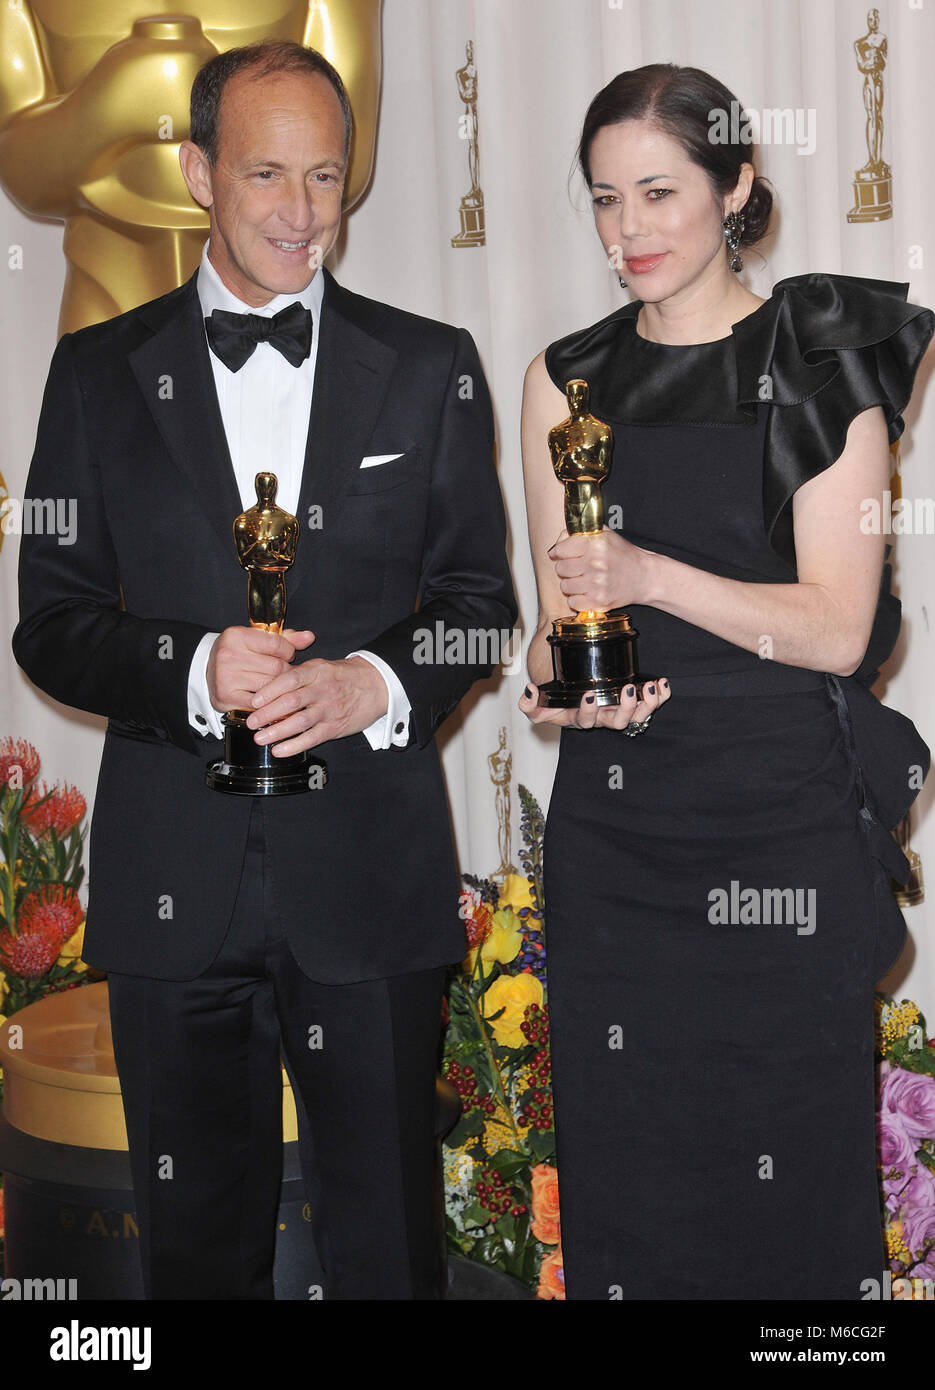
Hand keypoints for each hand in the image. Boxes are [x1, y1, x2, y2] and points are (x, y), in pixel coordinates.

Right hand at [207, 626, 314, 712]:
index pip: (277, 644)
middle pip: (275, 667)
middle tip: (282, 674)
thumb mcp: (258, 640)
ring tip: (276, 685)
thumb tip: (309, 637)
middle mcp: (228, 654)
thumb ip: (285, 638)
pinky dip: (267, 703)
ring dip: (278, 688)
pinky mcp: (226, 696)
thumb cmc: (238, 654)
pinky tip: (269, 699)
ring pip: (270, 686)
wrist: (207, 671)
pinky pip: (258, 703)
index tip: (285, 656)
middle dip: (285, 672)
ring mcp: (226, 676)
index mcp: (236, 636)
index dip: (288, 652)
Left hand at [246, 655, 388, 755]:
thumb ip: (297, 675)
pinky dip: (294, 746)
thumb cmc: (343, 676)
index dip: (270, 691)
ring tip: (260, 738)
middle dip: (268, 714)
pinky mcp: (335, 727)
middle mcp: (322, 690)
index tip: (254, 701)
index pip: (290, 680)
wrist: (376, 684)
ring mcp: (329, 710)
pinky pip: (312, 738)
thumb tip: (267, 686)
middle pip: (292, 702)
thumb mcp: (321, 666)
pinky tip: (279, 750)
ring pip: (300, 722)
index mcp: (316, 671)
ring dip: (278, 732)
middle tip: (251, 722)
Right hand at [518, 677, 670, 729]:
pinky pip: (650, 703)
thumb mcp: (538, 700)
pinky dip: (660, 695)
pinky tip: (662, 684)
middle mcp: (602, 716)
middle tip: (627, 690)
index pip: (586, 721)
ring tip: (649, 687)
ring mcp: (619, 709)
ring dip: (647, 704)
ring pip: (638, 716)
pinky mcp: (633, 699)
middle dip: (626, 709)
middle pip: (618, 723)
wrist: (567, 672)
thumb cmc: (555, 689)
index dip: (589, 711)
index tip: (589, 695)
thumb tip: (529, 692)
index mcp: (580, 718)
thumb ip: (529, 703)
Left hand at [549, 528, 652, 614]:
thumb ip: (580, 533)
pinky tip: (587, 592)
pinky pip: (572, 603)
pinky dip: (577, 600)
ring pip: (565, 587)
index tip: (563, 555)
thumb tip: (557, 543)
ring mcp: (597, 583)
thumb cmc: (623, 556)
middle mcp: (595, 563)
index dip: (559, 552)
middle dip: (566, 569)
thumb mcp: (605, 534)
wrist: (644, 577)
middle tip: (578, 568)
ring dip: (572, 585)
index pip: (560, 550)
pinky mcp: (599, 600)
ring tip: (584, 580)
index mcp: (596, 543)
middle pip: (560, 569)